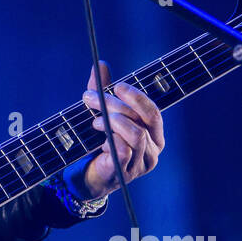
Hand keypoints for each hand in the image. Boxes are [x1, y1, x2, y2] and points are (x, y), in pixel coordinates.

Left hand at [73, 60, 164, 197]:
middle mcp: (153, 150)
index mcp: (154, 135)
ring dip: (111, 122)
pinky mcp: (125, 174)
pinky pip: (123, 151)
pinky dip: (110, 141)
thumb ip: (102, 90)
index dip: (136, 97)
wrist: (87, 177)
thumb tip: (100, 63)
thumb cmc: (98, 142)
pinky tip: (100, 142)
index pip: (153, 112)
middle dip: (114, 105)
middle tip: (89, 97)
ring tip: (94, 122)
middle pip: (141, 120)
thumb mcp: (100, 112)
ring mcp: (141, 164)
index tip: (116, 86)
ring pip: (134, 135)